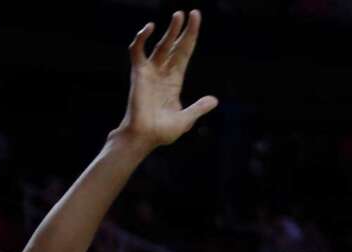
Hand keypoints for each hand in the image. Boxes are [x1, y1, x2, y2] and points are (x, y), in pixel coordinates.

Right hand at [117, 10, 217, 150]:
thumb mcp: (186, 119)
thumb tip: (214, 100)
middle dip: (181, 29)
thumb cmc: (162, 132)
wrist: (144, 138)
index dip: (190, 36)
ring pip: (160, 45)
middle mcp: (162, 73)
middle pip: (174, 45)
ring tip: (178, 15)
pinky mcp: (138, 74)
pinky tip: (149, 28)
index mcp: (174, 81)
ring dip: (169, 31)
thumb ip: (198, 108)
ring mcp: (150, 72)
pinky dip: (141, 39)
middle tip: (190, 12)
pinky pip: (138, 51)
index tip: (196, 18)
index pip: (184, 52)